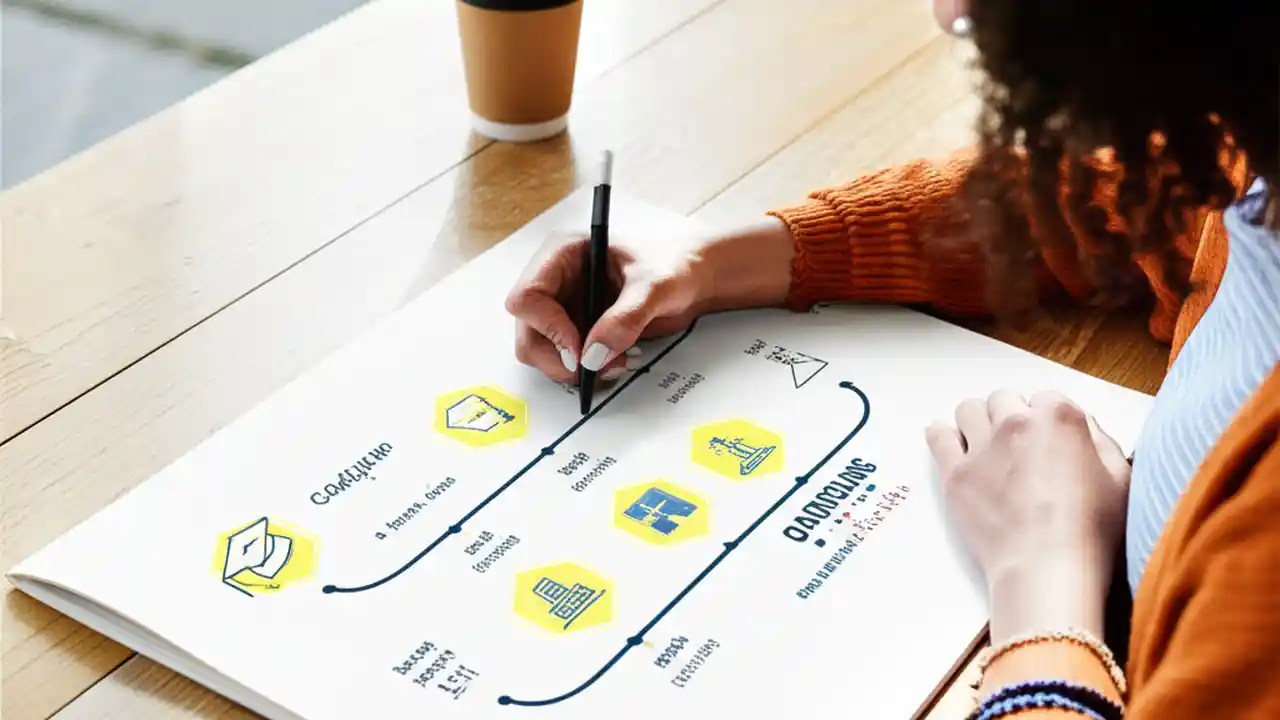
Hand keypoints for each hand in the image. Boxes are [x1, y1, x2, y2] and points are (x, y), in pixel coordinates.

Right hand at [505, 219, 794, 382]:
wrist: (695, 277)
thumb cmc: (675, 264)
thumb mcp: (654, 286)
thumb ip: (625, 318)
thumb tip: (593, 355)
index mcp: (564, 254)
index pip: (527, 296)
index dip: (547, 327)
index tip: (579, 349)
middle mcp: (556, 281)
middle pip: (528, 330)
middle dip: (558, 356)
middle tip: (593, 368)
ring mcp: (565, 307)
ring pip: (541, 350)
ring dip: (572, 367)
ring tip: (614, 362)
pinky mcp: (577, 329)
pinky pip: (565, 358)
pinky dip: (585, 369)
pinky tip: (615, 361)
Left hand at [925, 390, 1130, 641]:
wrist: (1047, 570)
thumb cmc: (1089, 532)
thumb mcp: (1120, 480)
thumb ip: (1101, 441)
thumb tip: (1084, 426)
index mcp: (1059, 418)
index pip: (1047, 398)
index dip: (1048, 418)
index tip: (1047, 436)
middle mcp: (1016, 424)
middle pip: (1004, 400)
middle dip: (1012, 416)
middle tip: (1018, 443)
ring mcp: (981, 447)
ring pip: (969, 410)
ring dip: (978, 421)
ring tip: (986, 443)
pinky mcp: (955, 473)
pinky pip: (937, 436)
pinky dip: (942, 435)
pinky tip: (948, 440)